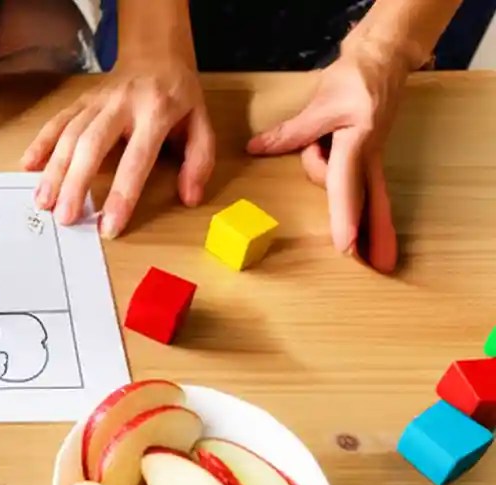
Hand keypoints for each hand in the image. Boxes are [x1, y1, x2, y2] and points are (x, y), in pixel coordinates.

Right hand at [22, 55, 213, 237]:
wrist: (156, 54)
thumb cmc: (178, 96)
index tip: (109, 225)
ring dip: (54, 169)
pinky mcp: (80, 100)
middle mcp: (123, 104)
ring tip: (43, 202)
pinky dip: (40, 142)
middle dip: (76, 182)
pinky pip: (57, 120)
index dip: (123, 194)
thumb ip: (199, 160)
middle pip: (93, 144)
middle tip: (65, 217)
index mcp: (157, 111)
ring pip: (70, 134)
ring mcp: (97, 100)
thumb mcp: (201, 124)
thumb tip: (190, 197)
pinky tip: (28, 166)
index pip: (137, 158)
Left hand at [247, 43, 409, 273]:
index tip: (345, 246)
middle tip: (383, 266)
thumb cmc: (355, 79)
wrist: (381, 61)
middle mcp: (367, 158)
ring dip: (341, 192)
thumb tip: (257, 148)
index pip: (347, 186)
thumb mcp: (320, 104)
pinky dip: (358, 209)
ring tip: (322, 144)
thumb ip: (290, 132)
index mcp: (358, 143)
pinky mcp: (365, 159)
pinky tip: (373, 239)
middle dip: (375, 234)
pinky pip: (358, 188)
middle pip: (369, 201)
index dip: (346, 217)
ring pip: (356, 193)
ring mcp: (369, 160)